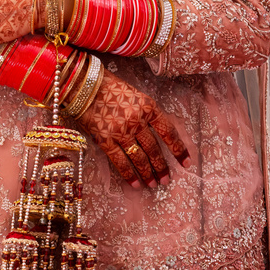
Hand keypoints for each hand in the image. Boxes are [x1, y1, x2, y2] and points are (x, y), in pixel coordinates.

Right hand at [75, 68, 190, 188]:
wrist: (84, 84)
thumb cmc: (111, 87)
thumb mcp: (136, 96)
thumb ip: (147, 114)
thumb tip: (157, 136)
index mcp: (148, 107)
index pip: (168, 132)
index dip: (178, 149)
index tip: (186, 162)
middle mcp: (137, 121)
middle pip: (154, 149)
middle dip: (161, 167)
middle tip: (166, 180)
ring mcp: (121, 131)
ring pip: (139, 158)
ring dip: (147, 173)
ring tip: (153, 184)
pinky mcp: (105, 140)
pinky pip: (120, 161)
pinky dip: (129, 174)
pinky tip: (135, 184)